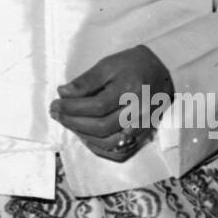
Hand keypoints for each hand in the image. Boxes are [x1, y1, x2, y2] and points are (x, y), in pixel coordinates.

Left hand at [50, 45, 172, 162]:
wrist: (162, 74)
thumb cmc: (133, 66)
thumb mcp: (108, 64)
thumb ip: (86, 81)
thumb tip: (63, 93)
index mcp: (131, 90)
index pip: (96, 106)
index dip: (72, 108)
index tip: (56, 103)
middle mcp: (139, 113)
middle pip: (101, 127)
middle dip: (73, 122)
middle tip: (56, 114)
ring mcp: (142, 128)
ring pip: (109, 143)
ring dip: (83, 136)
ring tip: (68, 123)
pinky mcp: (143, 137)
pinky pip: (120, 152)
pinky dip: (100, 148)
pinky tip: (86, 137)